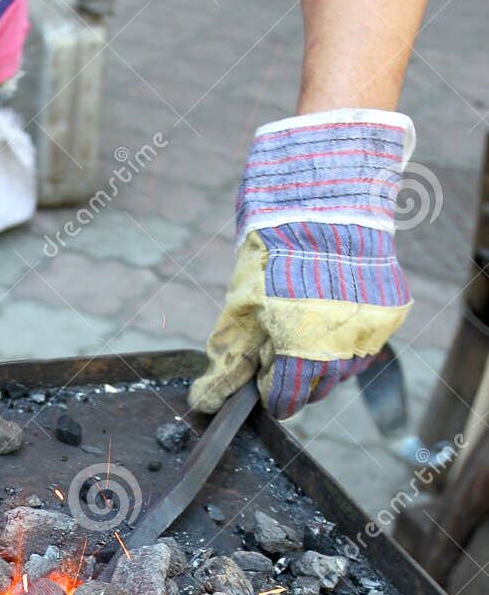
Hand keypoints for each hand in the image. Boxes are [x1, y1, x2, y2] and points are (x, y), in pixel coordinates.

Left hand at [190, 110, 414, 419]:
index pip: (283, 399)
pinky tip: (329, 311)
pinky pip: (364, 344)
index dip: (266, 392)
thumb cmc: (276, 247)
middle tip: (279, 343)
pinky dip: (345, 338)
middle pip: (313, 390)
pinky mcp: (390, 312)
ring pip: (341, 372)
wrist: (329, 194)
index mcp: (299, 348)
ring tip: (304, 322)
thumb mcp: (240, 302)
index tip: (259, 379)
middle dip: (292, 376)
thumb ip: (229, 357)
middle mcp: (340, 347)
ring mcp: (370, 330)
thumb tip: (205, 400)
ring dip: (320, 360)